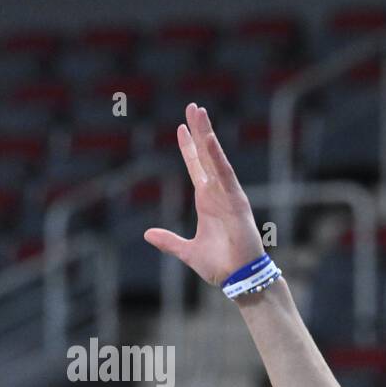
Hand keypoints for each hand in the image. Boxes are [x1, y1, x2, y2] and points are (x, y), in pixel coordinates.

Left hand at [143, 103, 264, 285]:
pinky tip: (209, 139)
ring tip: (200, 112)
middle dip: (199, 130)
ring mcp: (229, 194)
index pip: (197, 167)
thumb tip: (147, 234)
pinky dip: (217, 156)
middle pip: (206, 155)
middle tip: (193, 107)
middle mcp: (218, 193)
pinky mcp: (237, 201)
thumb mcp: (186, 251)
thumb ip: (168, 241)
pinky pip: (226, 174)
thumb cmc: (219, 265)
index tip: (181, 128)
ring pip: (215, 158)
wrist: (238, 279)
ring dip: (207, 134)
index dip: (189, 148)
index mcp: (207, 201)